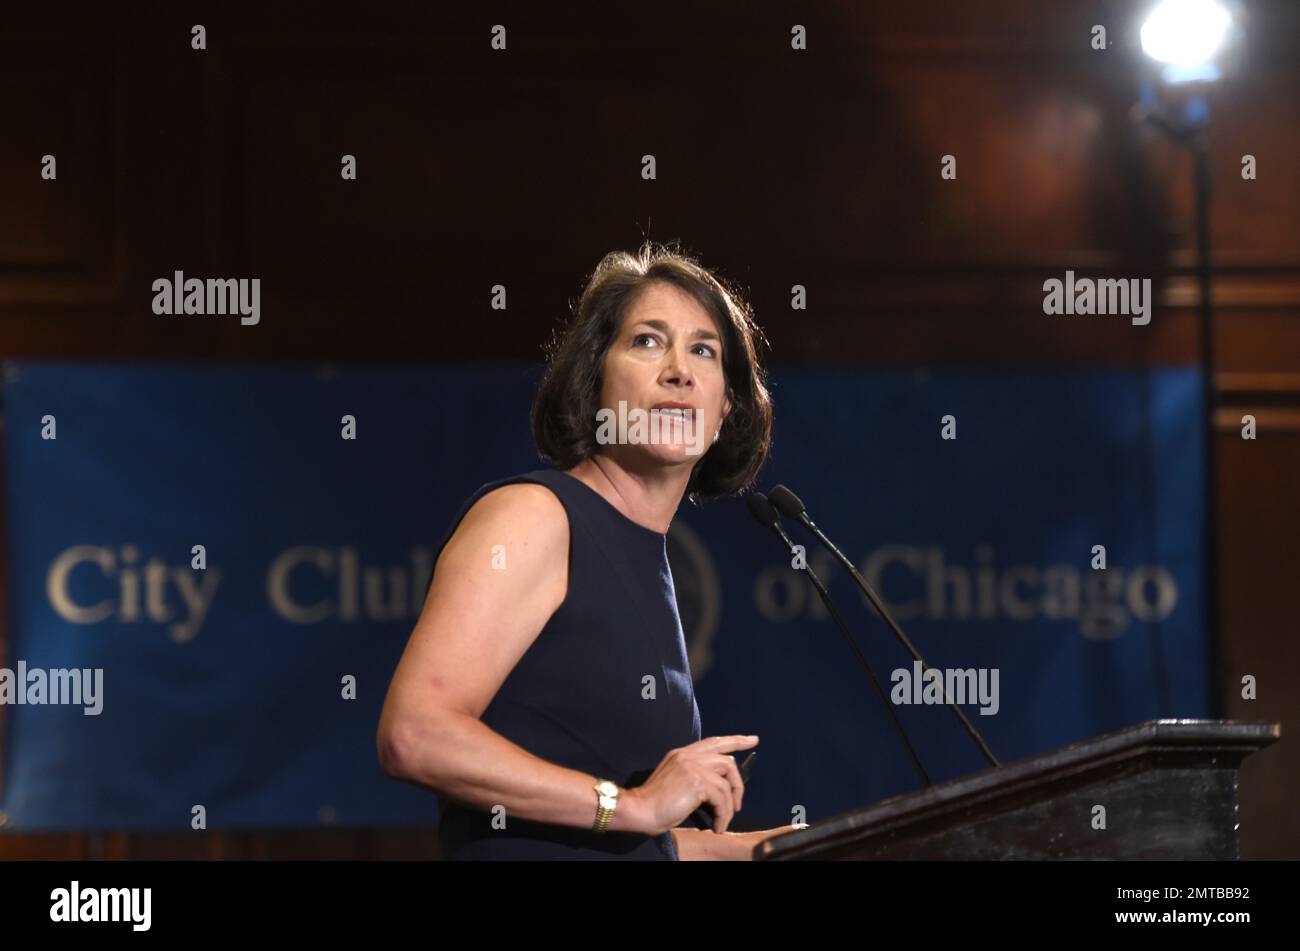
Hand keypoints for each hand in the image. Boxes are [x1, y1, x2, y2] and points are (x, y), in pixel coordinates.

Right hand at [625, 735, 757, 834]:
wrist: (640, 810)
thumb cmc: (655, 803)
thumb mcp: (675, 781)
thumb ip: (694, 775)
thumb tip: (719, 787)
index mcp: (683, 753)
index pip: (714, 742)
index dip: (736, 740)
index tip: (753, 739)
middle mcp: (689, 755)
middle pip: (728, 761)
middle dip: (739, 784)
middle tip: (739, 804)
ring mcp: (693, 766)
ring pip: (726, 783)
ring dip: (729, 806)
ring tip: (722, 821)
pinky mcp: (697, 782)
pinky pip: (722, 799)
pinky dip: (723, 815)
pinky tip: (717, 825)